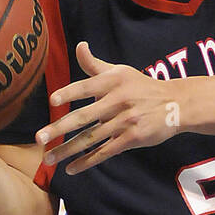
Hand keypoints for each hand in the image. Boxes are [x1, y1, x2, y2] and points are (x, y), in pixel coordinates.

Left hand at [35, 42, 181, 174]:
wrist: (176, 104)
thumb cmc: (142, 87)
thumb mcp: (121, 72)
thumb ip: (95, 65)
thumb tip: (79, 46)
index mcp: (113, 82)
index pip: (87, 86)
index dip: (70, 93)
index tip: (53, 101)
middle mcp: (118, 101)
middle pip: (84, 116)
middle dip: (59, 128)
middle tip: (39, 138)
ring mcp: (125, 121)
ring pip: (91, 138)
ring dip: (67, 150)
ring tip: (48, 158)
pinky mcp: (132, 139)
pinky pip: (105, 152)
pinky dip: (87, 161)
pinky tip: (71, 168)